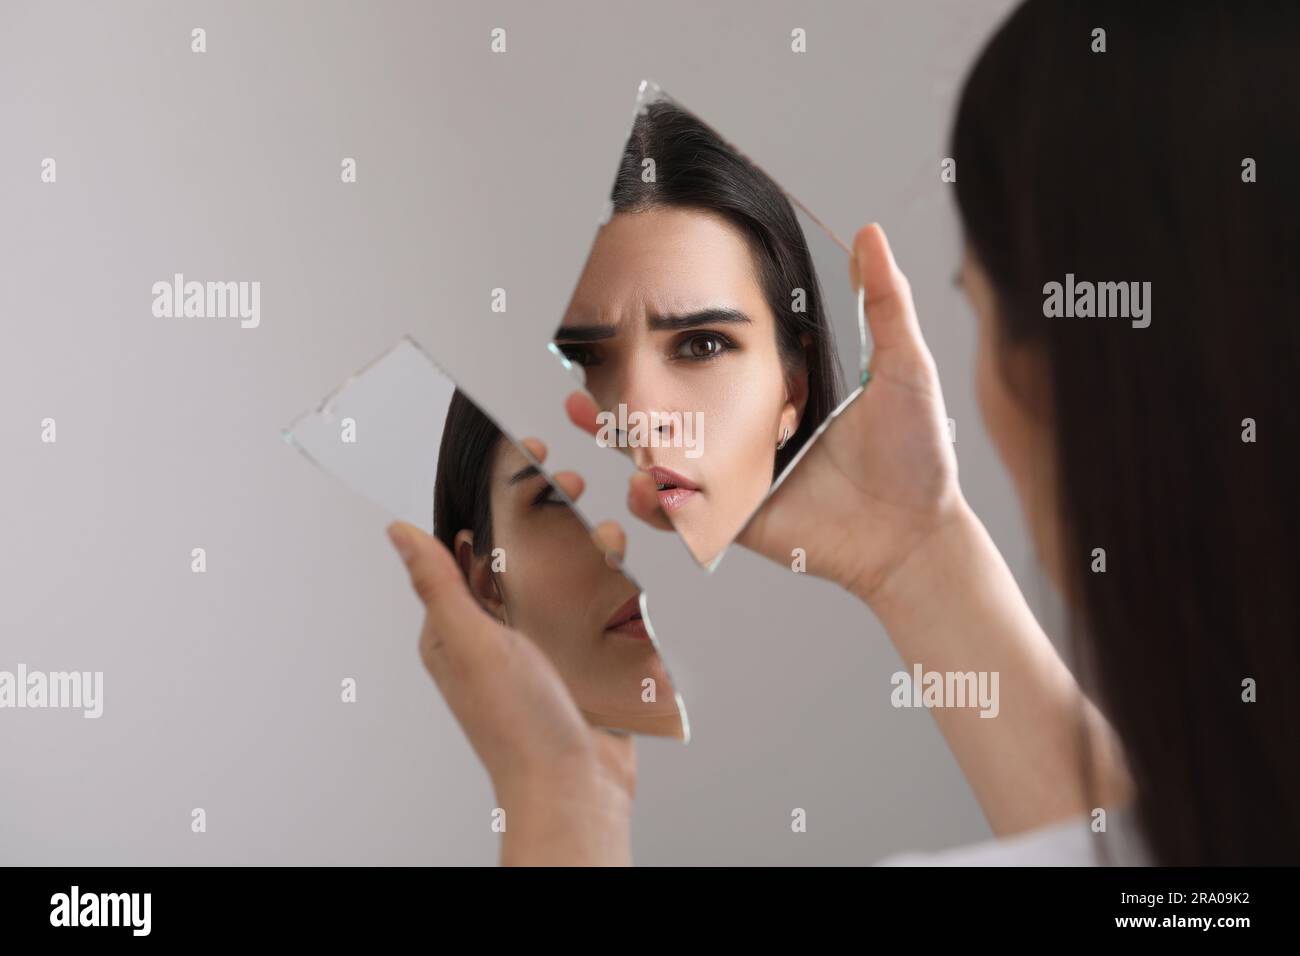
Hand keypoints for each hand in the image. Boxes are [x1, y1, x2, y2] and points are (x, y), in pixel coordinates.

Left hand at [387, 439, 634, 865]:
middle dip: (541, 511)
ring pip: (557, 573)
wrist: (576, 785)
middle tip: (566, 481)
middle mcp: (494, 631)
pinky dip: (605, 578)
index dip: (487, 501)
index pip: (463, 547)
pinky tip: (619, 564)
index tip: (516, 462)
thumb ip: (438, 585)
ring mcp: (538, 644)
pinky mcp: (577, 657)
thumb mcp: (470, 643)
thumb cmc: (517, 723)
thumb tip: (396, 531)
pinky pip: (590, 604)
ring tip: (601, 526)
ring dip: (579, 541)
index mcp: (456, 626)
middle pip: (514, 552)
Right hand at [567, 223, 965, 606]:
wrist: (917, 534)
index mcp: (776, 390)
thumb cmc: (917, 451)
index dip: (667, 342)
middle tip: (582, 370)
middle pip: (673, 408)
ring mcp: (736, 477)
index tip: (627, 315)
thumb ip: (882, 303)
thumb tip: (868, 232)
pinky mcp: (734, 520)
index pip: (710, 359)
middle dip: (620, 390)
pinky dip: (650, 504)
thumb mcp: (902, 366)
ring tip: (586, 417)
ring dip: (617, 440)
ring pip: (662, 457)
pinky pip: (679, 514)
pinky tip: (639, 485)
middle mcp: (747, 431)